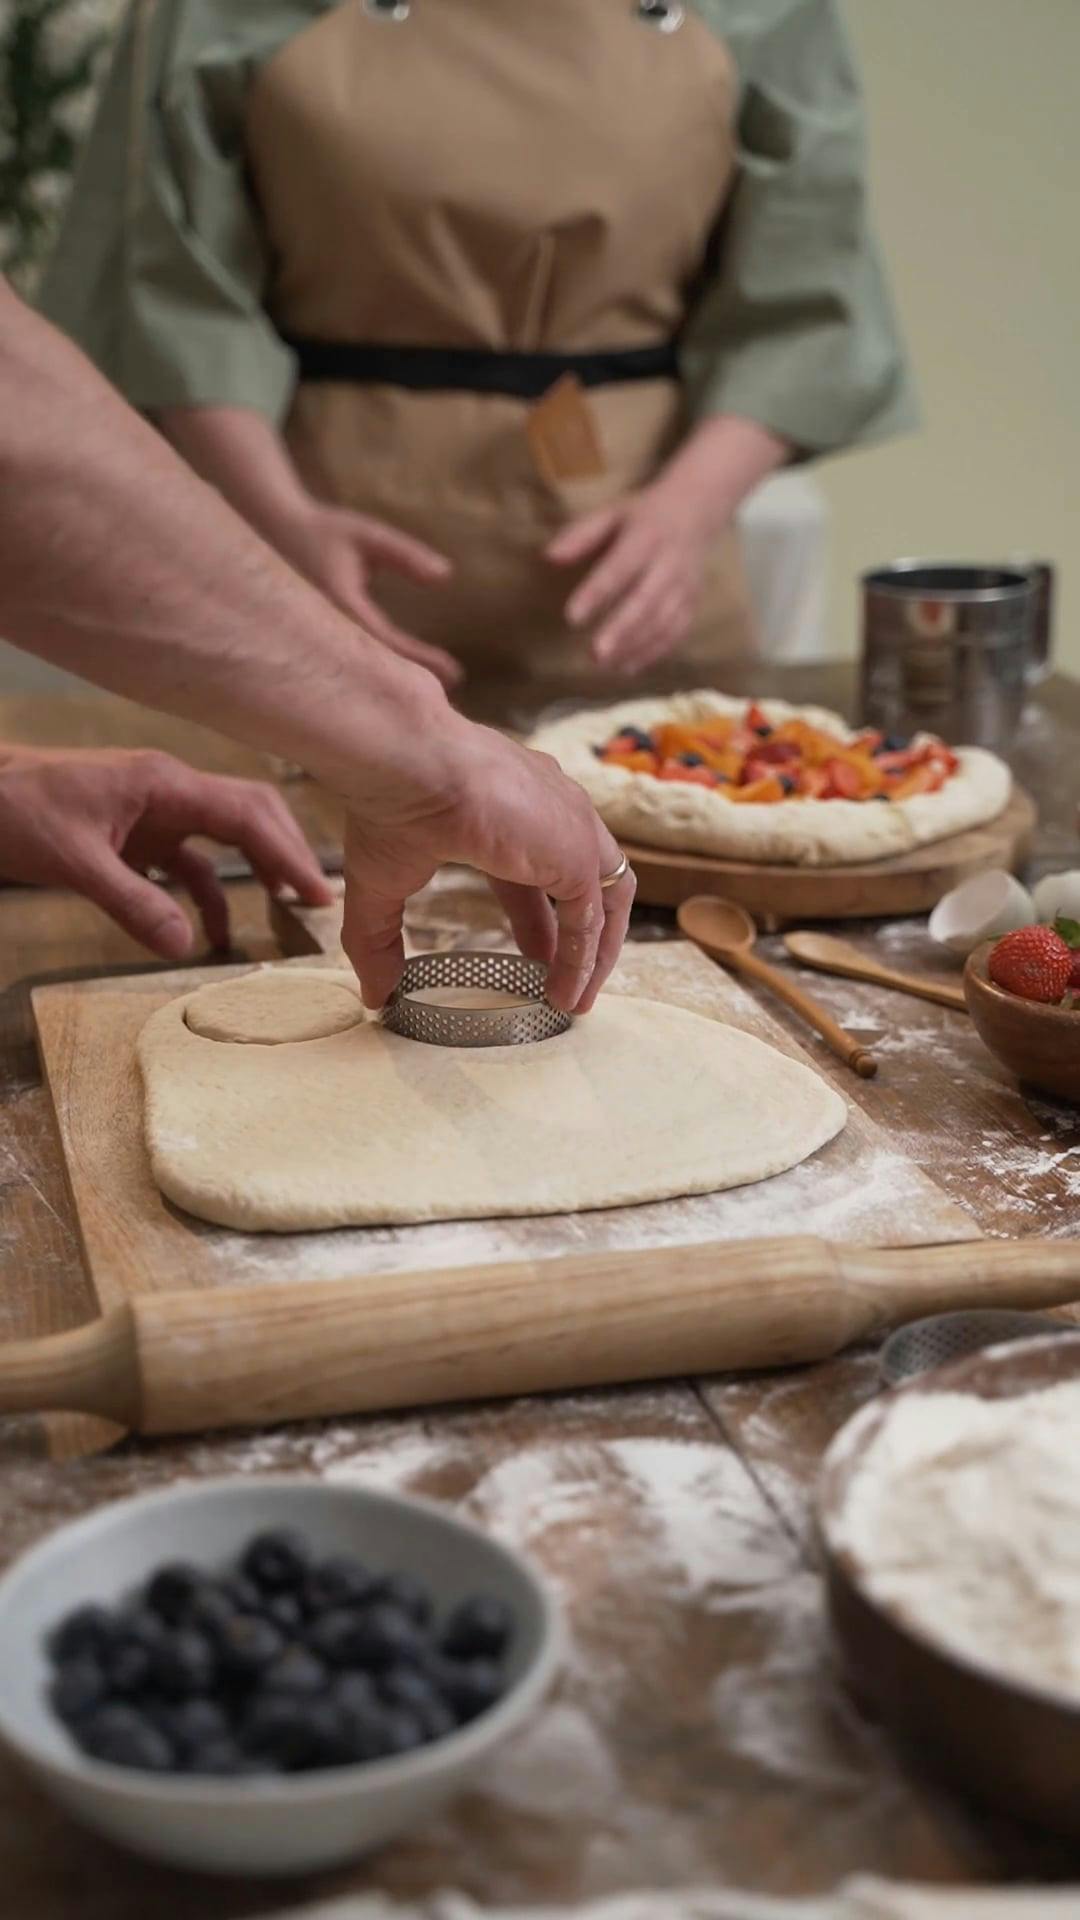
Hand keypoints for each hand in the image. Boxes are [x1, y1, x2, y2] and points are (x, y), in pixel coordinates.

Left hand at [0, 747, 332, 956]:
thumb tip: (184, 945)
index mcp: (163, 784)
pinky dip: (206, 894)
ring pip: (224, 837)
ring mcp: (154, 811)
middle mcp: (168, 792)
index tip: (316, 890)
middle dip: (286, 854)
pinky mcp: (136, 833)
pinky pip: (187, 863)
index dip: (288, 851)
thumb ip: (132, 903)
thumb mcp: (74, 860)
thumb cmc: (15, 807)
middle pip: (249, 817)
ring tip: (285, 910)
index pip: (246, 814)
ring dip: (254, 872)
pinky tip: (213, 930)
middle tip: (318, 900)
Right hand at [267, 499, 461, 691]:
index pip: (388, 642)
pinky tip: (394, 683)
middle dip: (409, 683)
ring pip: (356, 675)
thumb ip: (405, 555)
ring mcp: (312, 641)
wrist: (266, 530)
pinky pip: (343, 667)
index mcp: (339, 604)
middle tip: (450, 694)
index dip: (421, 659)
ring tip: (431, 695)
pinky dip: (372, 677)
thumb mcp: (368, 536)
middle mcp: (323, 629)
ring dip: (391, 686)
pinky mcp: (308, 645)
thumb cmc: (322, 530)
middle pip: (372, 671)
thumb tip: (445, 576)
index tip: (455, 673)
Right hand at [339, 712, 634, 1014]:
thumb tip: (372, 997)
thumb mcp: (379, 886)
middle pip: (582, 884)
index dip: (539, 924)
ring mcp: (571, 826)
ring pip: (607, 895)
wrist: (407, 764)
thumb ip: (378, 943)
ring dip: (596, 952)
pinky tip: (566, 992)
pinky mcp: (578, 850)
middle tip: (563, 989)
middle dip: (577, 941)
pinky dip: (585, 957)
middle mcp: (550, 812)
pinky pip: (593, 917)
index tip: (533, 965)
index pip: (537, 874)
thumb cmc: (390, 807)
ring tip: (575, 1001)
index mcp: (509, 811)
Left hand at [547, 474, 720, 674]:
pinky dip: (653, 653)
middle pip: (645, 602)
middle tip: (595, 653)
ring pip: (662, 622)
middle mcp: (668, 564)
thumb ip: (580, 535)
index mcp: (645, 538)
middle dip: (621, 630)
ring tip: (605, 665)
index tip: (572, 617)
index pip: (619, 569)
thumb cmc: (642, 517)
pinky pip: (675, 633)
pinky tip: (628, 667)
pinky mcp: (691, 604)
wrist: (695, 512)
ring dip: (635, 646)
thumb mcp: (610, 514)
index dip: (596, 593)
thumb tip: (548, 557)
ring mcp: (684, 587)